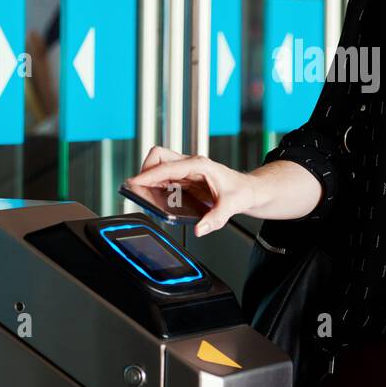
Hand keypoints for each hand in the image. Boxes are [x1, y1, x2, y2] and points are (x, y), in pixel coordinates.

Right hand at [125, 146, 260, 237]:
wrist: (250, 190)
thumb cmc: (242, 191)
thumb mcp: (232, 206)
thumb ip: (216, 218)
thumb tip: (200, 229)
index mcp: (200, 165)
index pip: (168, 166)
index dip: (149, 174)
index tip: (135, 182)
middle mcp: (191, 164)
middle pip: (159, 157)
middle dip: (146, 170)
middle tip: (139, 188)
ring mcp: (187, 170)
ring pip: (159, 166)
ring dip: (149, 179)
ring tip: (143, 195)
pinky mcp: (185, 179)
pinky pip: (164, 177)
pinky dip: (156, 185)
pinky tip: (155, 197)